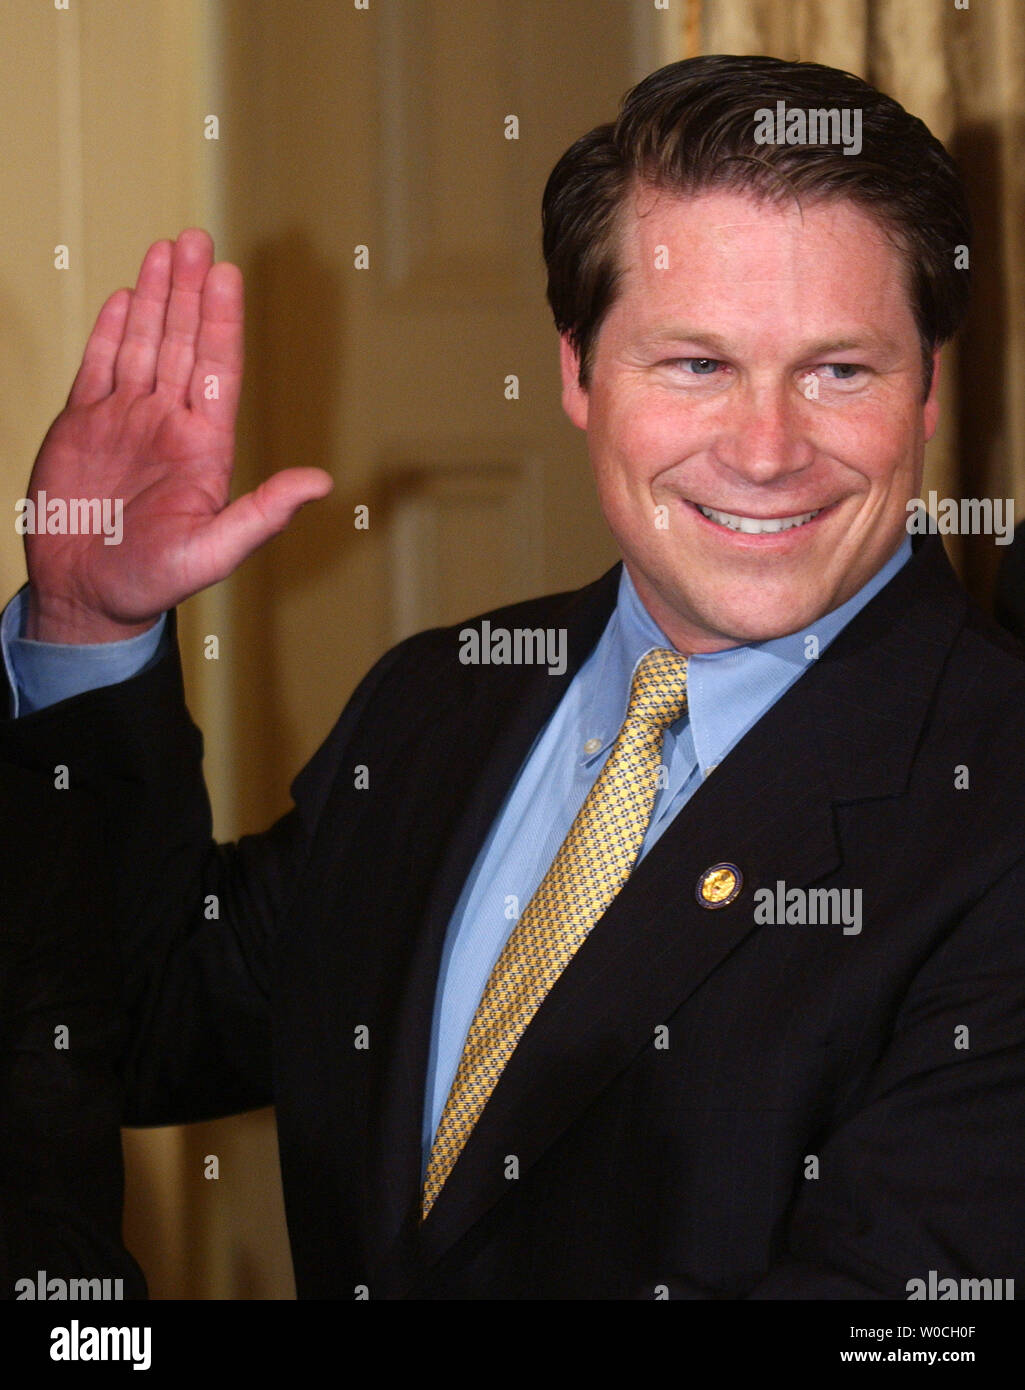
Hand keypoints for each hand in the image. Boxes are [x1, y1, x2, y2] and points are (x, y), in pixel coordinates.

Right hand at [23, 228, 332, 642]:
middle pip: (183, 344)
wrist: (83, 594)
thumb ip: (263, 513)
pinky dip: (111, 331)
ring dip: (156, 297)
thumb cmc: (150, 583)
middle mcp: (167, 426)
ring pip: (143, 345)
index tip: (229, 275)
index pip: (218, 371)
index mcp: (203, 449)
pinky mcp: (83, 426)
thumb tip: (320, 483)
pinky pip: (98, 367)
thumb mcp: (212, 551)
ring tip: (167, 249)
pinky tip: (126, 296)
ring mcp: (124, 421)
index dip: (222, 321)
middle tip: (198, 238)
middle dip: (190, 291)